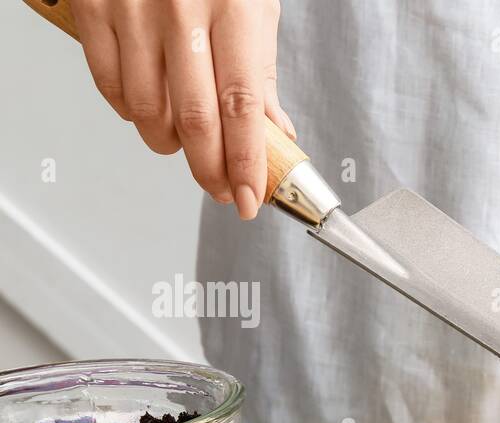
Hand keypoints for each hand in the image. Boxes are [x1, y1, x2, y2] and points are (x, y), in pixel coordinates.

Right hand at [69, 0, 293, 218]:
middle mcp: (181, 10)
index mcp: (233, 9)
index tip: (250, 197)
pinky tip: (148, 110)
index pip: (242, 106)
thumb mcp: (254, 4)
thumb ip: (261, 71)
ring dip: (168, 143)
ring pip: (148, 110)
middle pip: (195, 118)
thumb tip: (275, 132)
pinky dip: (130, 111)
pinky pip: (110, 84)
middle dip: (210, 169)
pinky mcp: (94, 7)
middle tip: (222, 190)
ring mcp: (132, 9)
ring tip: (184, 144)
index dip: (246, 161)